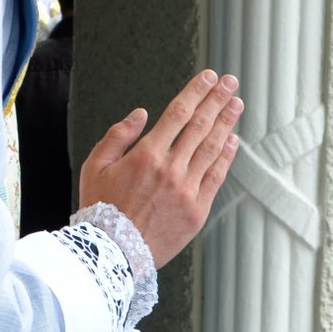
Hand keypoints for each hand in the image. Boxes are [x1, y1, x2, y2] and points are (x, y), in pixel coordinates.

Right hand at [79, 71, 243, 266]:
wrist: (113, 253)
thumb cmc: (101, 209)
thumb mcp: (95, 166)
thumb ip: (118, 136)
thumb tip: (141, 114)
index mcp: (146, 154)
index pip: (178, 113)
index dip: (196, 92)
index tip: (209, 78)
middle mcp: (171, 169)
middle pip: (201, 125)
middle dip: (218, 100)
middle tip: (231, 83)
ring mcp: (187, 190)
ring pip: (212, 148)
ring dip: (226, 122)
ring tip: (236, 104)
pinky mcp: (197, 210)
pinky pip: (216, 176)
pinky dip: (226, 156)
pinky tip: (232, 140)